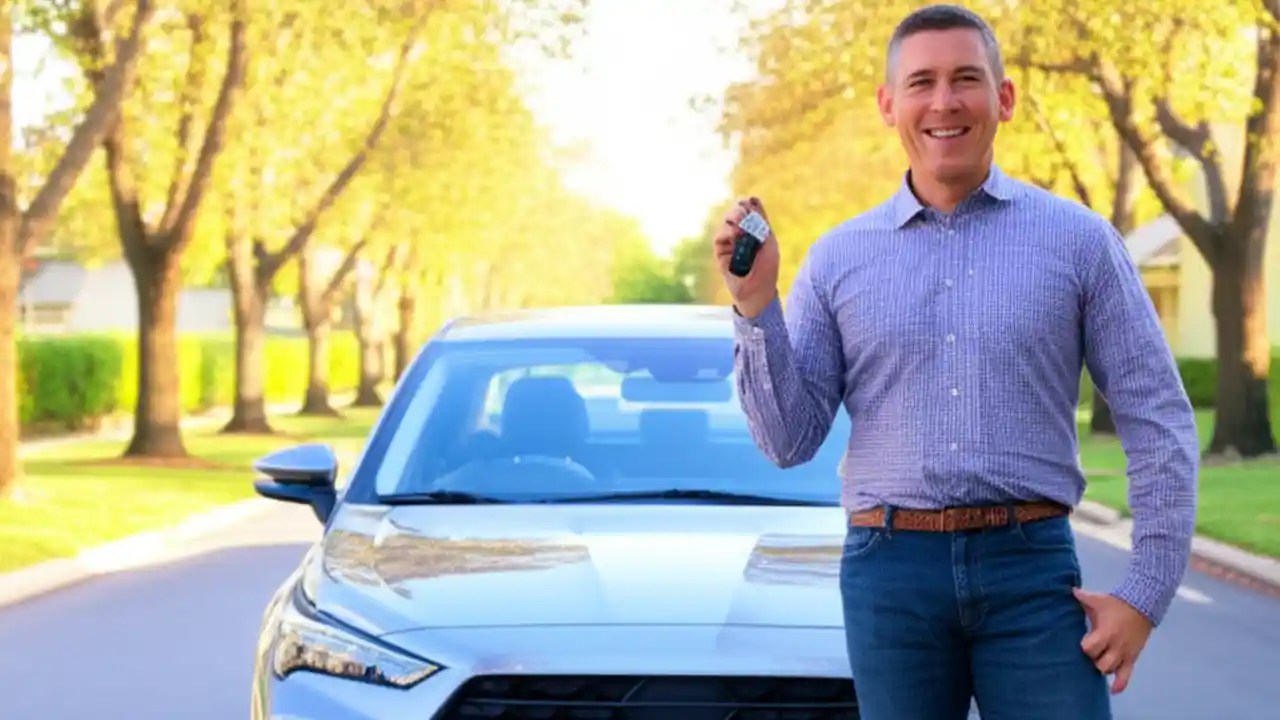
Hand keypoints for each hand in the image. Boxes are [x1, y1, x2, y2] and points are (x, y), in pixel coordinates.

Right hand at [712, 197, 779, 317]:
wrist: (758, 289)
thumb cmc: (767, 267)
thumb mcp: (768, 240)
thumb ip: (761, 221)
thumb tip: (753, 199)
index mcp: (755, 231)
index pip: (749, 212)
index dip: (748, 205)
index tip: (751, 200)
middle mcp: (741, 235)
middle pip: (735, 214)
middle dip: (739, 211)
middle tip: (743, 211)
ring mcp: (730, 244)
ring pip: (726, 225)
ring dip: (733, 222)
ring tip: (741, 227)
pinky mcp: (721, 253)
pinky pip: (719, 238)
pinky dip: (727, 234)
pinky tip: (735, 237)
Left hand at [1074, 588, 1152, 693]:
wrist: (1143, 606)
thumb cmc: (1116, 603)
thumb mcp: (1098, 599)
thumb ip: (1082, 596)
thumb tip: (1068, 589)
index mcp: (1106, 632)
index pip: (1091, 648)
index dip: (1085, 647)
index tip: (1083, 642)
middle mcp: (1116, 646)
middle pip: (1101, 663)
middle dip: (1093, 660)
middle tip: (1091, 653)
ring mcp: (1125, 653)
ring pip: (1111, 670)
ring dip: (1103, 668)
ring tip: (1098, 662)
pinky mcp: (1133, 657)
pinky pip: (1127, 675)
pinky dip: (1120, 684)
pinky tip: (1114, 691)